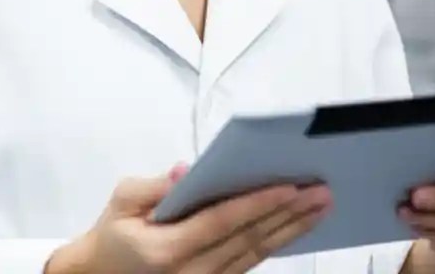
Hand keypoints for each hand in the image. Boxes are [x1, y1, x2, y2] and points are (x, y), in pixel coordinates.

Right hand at [46, 163, 331, 273]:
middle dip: (288, 214)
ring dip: (291, 230)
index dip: (258, 205)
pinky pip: (251, 263)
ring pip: (256, 254)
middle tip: (320, 192)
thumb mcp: (121, 201)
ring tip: (319, 207)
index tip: (289, 188)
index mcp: (167, 250)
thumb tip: (188, 171)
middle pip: (249, 240)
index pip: (222, 223)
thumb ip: (153, 187)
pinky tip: (296, 227)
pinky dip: (276, 244)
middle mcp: (191, 273)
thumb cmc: (113, 235)